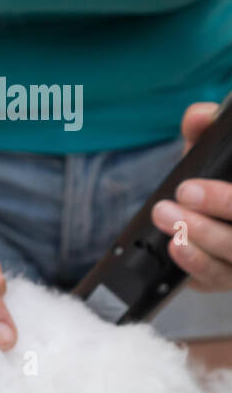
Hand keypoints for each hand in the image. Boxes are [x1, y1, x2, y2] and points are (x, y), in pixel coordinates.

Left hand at [150, 101, 231, 290]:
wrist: (203, 222)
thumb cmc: (215, 184)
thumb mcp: (212, 158)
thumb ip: (204, 133)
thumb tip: (199, 115)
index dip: (228, 197)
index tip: (197, 183)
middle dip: (222, 205)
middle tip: (184, 193)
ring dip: (202, 235)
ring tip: (167, 216)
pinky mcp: (226, 278)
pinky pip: (216, 277)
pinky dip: (196, 263)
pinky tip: (177, 246)